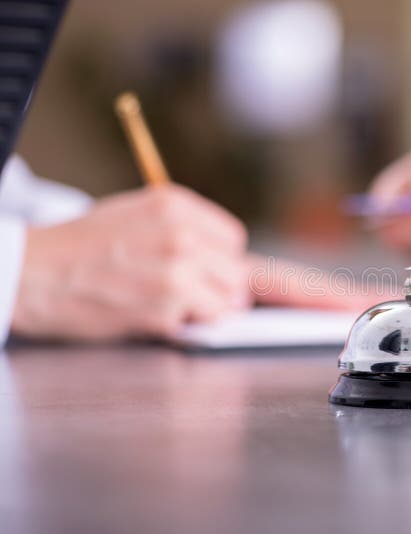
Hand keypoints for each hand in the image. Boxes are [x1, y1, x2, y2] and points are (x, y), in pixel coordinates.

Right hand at [12, 185, 252, 340]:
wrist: (33, 274)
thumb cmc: (83, 248)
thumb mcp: (137, 217)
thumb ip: (187, 232)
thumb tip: (238, 267)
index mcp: (176, 205)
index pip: (232, 239)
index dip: (220, 260)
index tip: (202, 270)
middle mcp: (182, 234)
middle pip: (236, 272)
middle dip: (217, 288)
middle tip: (181, 293)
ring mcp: (176, 271)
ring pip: (226, 302)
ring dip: (202, 310)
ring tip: (162, 302)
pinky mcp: (166, 306)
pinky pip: (201, 324)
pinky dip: (182, 326)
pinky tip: (147, 313)